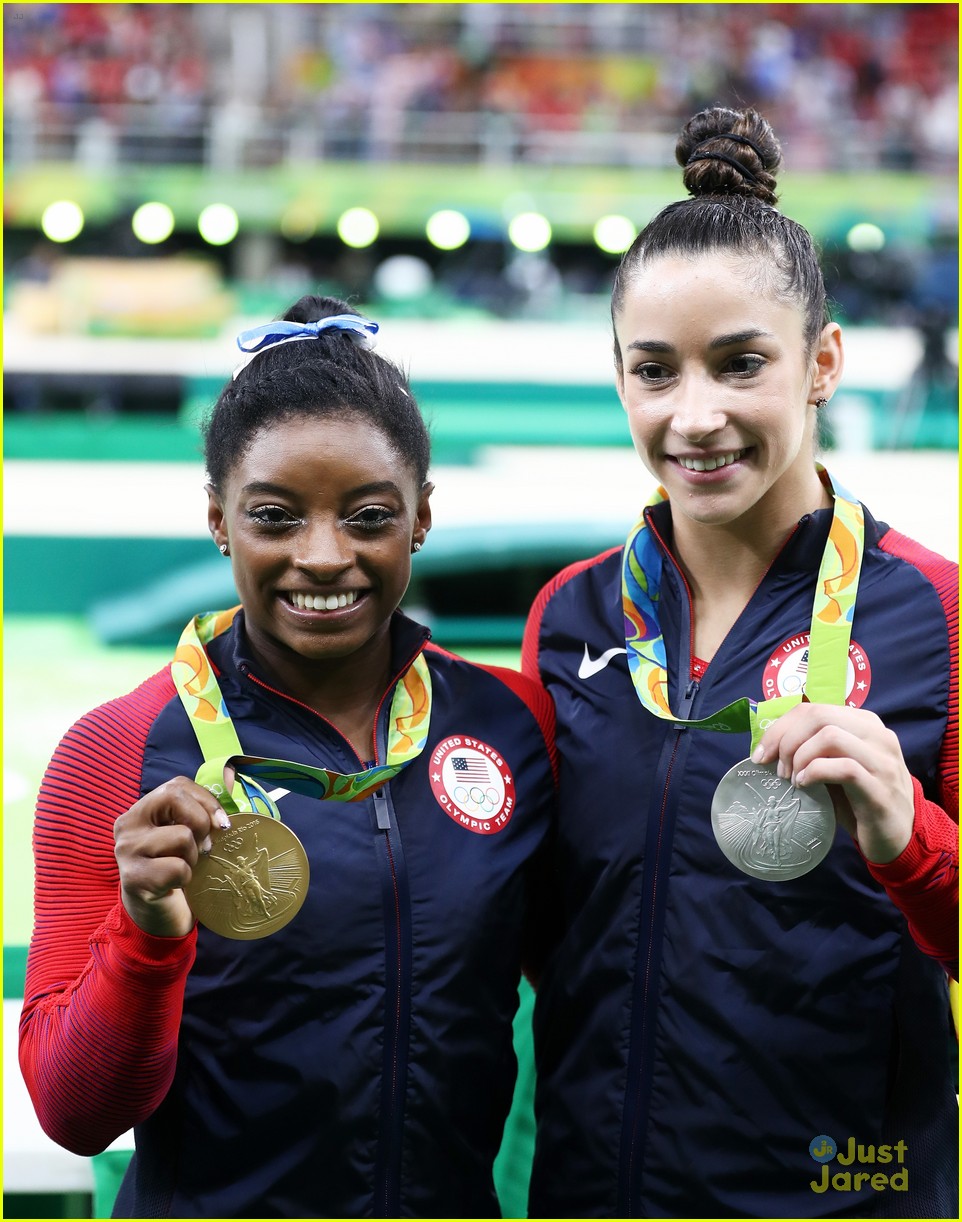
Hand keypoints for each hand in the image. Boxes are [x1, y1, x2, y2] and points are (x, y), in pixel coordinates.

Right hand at [114, 777, 231, 936]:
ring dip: (193, 857)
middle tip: (199, 847)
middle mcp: (127, 825)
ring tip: (181, 867)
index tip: (221, 823)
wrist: (156, 911)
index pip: (177, 785)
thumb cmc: (175, 865)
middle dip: (200, 824)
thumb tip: (225, 799)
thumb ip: (199, 812)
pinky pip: (179, 868)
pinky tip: (174, 884)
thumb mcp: (185, 832)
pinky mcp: (134, 878)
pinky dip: (185, 878)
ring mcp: (126, 851)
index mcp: (140, 809)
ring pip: (183, 836)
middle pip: (176, 799)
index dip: (206, 800)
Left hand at [753, 704, 914, 864]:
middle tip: (776, 768)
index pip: (813, 709)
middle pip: (819, 716)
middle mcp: (877, 735)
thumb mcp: (834, 767)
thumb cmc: (858, 800)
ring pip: (830, 736)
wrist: (897, 837)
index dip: (780, 728)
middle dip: (786, 740)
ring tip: (792, 779)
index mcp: (864, 724)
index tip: (761, 754)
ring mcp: (883, 760)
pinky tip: (804, 786)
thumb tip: (769, 745)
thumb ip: (814, 749)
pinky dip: (815, 773)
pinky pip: (844, 768)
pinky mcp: (881, 788)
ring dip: (800, 757)